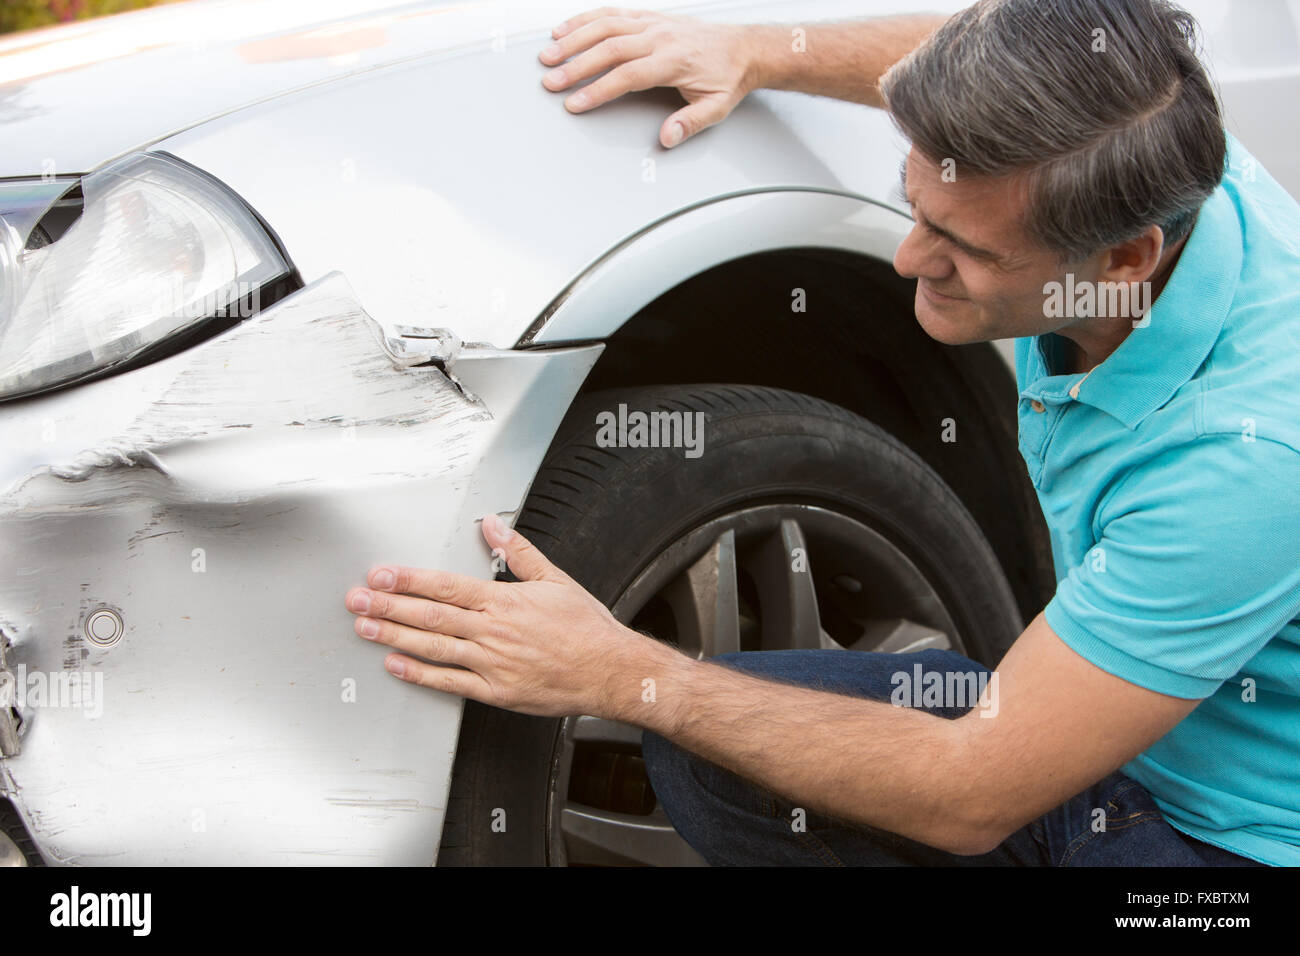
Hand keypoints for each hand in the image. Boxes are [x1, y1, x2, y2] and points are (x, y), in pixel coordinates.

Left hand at [344, 514, 669, 717]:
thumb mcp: (555, 579)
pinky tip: (396, 665)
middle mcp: (494, 631)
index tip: (381, 574)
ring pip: (433, 647)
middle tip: (357, 599)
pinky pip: (450, 682)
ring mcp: (492, 663)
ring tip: (365, 628)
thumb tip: (494, 525)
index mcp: (505, 601)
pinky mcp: (496, 691)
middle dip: (388, 606)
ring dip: (394, 636)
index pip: (445, 586)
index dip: (408, 579)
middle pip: (430, 615)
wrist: (611, 671)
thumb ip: (518, 552)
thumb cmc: (586, 628)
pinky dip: (420, 674)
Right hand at [538, 7, 759, 147]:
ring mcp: (652, 23)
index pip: (628, 76)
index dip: (598, 90)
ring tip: (548, 55)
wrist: (743, 47)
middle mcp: (660, 37)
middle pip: (609, 49)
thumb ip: (690, 123)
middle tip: (550, 81)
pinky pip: (611, 13)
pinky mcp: (648, 16)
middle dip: (575, 66)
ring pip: (605, 26)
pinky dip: (585, 19)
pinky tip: (564, 29)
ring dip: (573, 40)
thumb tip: (668, 137)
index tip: (575, 103)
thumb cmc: (727, 78)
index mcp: (673, 61)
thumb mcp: (716, 108)